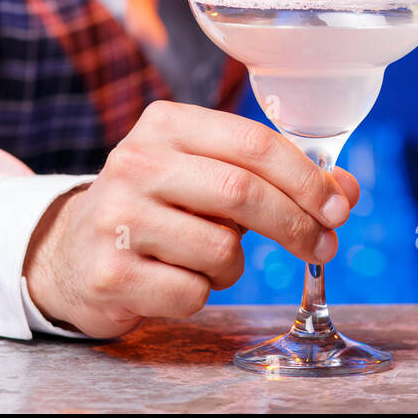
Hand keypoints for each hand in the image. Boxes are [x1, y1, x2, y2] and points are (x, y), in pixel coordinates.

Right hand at [22, 100, 359, 337]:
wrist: (72, 252)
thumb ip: (277, 176)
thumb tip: (345, 192)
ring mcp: (117, 218)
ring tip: (212, 257)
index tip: (337, 207)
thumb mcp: (211, 174)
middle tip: (323, 245)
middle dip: (295, 224)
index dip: (306, 178)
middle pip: (241, 192)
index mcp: (166, 125)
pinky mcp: (109, 272)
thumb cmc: (161, 207)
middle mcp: (135, 162)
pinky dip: (202, 292)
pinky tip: (176, 277)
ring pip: (221, 248)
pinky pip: (193, 292)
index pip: (253, 143)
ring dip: (235, 265)